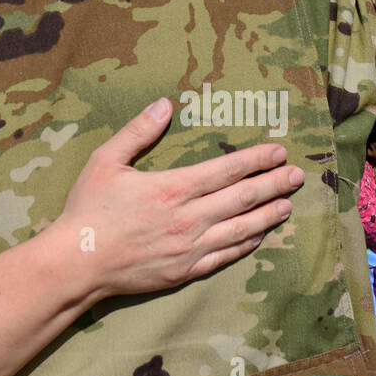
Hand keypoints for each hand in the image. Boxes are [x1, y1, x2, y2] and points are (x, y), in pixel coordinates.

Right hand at [52, 98, 303, 298]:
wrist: (78, 261)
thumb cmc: (88, 208)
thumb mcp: (105, 160)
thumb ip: (138, 131)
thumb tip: (164, 104)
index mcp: (172, 187)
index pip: (226, 170)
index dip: (255, 160)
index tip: (277, 151)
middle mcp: (188, 218)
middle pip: (241, 199)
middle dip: (273, 184)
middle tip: (297, 175)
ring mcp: (189, 248)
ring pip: (240, 229)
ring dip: (267, 215)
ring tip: (287, 204)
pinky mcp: (184, 271)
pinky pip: (224, 256)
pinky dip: (245, 244)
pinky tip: (257, 236)